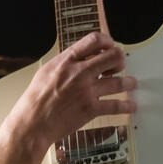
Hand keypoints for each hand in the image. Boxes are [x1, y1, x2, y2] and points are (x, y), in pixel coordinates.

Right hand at [12, 32, 136, 153]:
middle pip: (113, 57)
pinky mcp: (91, 109)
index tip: (110, 46)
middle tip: (119, 66)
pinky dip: (126, 106)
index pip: (94, 40)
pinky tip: (130, 106)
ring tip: (130, 84)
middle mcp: (79, 73)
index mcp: (67, 61)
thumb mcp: (46, 72)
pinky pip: (116, 106)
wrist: (32, 123)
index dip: (107, 41)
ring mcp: (86, 91)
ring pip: (119, 81)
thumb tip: (79, 58)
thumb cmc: (35, 101)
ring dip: (128, 82)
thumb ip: (65, 63)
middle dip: (120, 60)